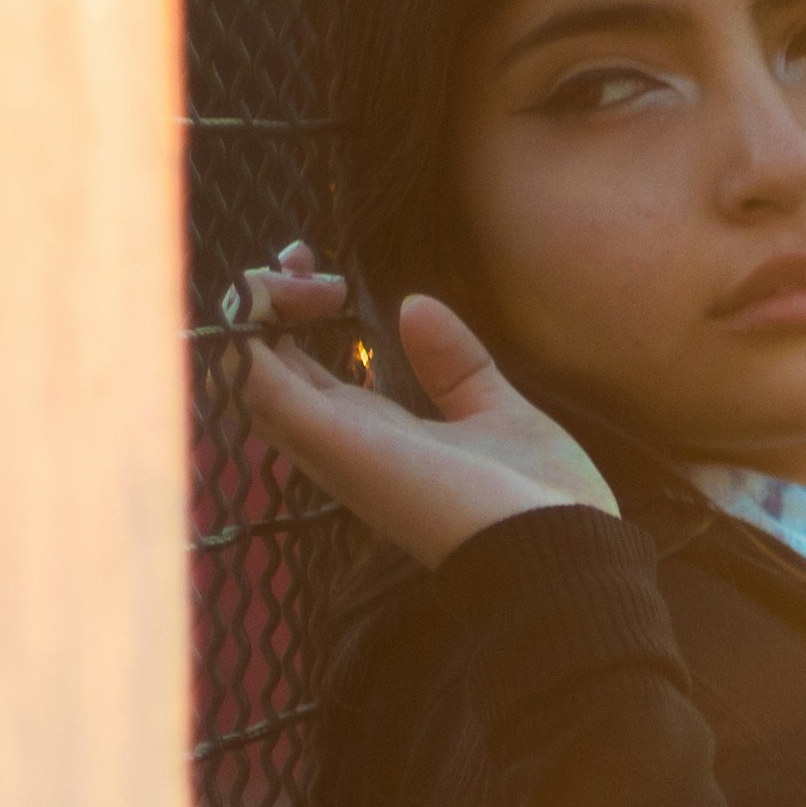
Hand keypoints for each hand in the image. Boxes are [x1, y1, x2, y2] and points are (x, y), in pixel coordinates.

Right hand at [221, 248, 616, 567]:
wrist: (563, 550)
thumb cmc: (541, 502)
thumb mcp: (498, 413)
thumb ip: (456, 365)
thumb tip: (416, 305)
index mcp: (373, 437)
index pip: (297, 372)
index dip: (290, 315)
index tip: (316, 270)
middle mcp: (339, 444)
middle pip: (259, 369)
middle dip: (264, 304)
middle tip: (298, 256)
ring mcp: (331, 445)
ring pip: (244, 375)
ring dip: (252, 311)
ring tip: (289, 272)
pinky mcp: (333, 442)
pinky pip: (254, 386)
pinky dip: (242, 338)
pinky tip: (254, 299)